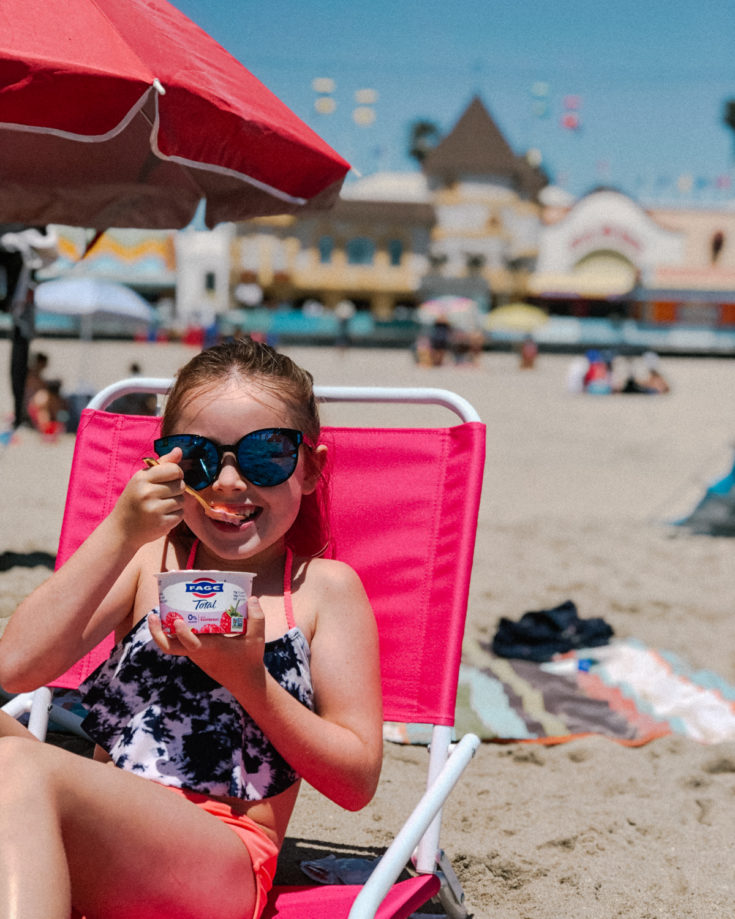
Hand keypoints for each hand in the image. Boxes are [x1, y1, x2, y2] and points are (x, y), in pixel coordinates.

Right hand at [112, 448, 185, 545]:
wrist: (122, 529)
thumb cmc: (135, 499)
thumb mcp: (143, 479)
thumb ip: (162, 464)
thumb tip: (179, 450)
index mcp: (142, 478)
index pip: (174, 470)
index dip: (176, 474)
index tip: (170, 479)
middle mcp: (147, 493)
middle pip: (180, 485)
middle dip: (176, 490)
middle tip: (163, 495)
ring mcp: (154, 510)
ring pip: (182, 500)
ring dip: (176, 503)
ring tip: (161, 506)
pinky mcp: (161, 524)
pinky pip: (181, 514)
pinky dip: (175, 515)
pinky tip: (162, 516)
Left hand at [147, 595, 266, 693]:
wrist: (245, 682)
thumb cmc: (250, 660)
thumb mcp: (257, 638)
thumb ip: (257, 617)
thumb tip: (252, 598)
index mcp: (211, 649)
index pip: (192, 645)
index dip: (183, 634)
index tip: (177, 621)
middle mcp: (199, 652)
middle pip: (169, 648)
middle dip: (157, 633)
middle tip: (153, 615)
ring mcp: (195, 654)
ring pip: (172, 645)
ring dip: (162, 630)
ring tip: (159, 611)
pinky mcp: (196, 654)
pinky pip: (179, 643)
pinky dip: (174, 632)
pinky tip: (177, 616)